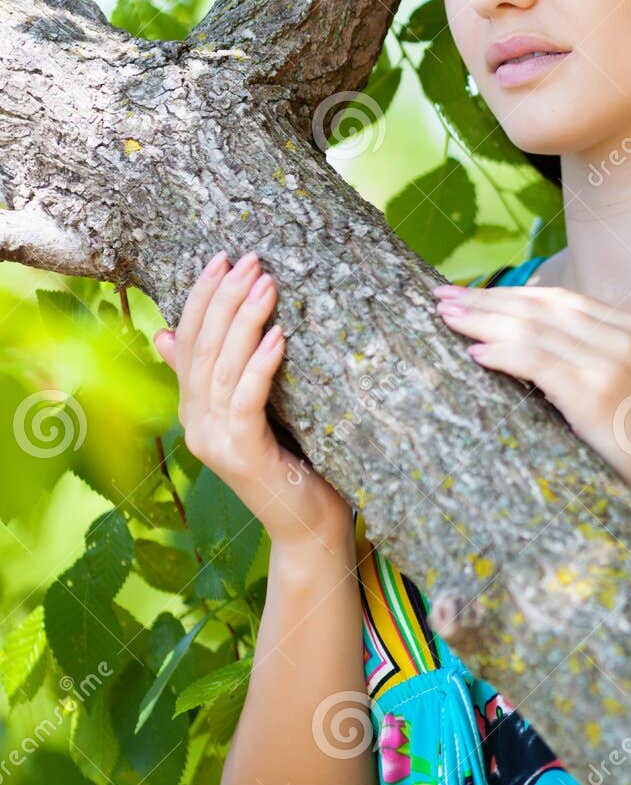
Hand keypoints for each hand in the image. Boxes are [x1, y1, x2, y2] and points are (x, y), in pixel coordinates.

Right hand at [153, 251, 347, 549]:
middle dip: (224, 298)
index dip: (204, 297)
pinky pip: (246, 400)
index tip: (223, 257)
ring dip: (244, 321)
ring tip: (266, 283)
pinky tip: (277, 336)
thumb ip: (225, 376)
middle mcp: (195, 423)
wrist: (308, 527)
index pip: (189, 341)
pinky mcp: (242, 455)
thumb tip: (168, 333)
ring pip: (221, 369)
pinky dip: (260, 365)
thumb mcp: (258, 413)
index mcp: (194, 409)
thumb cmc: (294, 464)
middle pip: (202, 348)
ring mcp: (214, 441)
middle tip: (250, 260)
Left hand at [433, 282, 630, 532]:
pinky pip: (535, 360)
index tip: (471, 294)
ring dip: (483, 320)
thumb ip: (592, 359)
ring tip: (446, 317)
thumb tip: (528, 349)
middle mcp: (623, 335)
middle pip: (542, 306)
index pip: (560, 300)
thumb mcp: (627, 386)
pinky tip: (474, 353)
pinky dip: (501, 353)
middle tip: (443, 296)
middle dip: (488, 300)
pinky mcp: (595, 390)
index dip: (512, 294)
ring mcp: (611, 361)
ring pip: (532, 328)